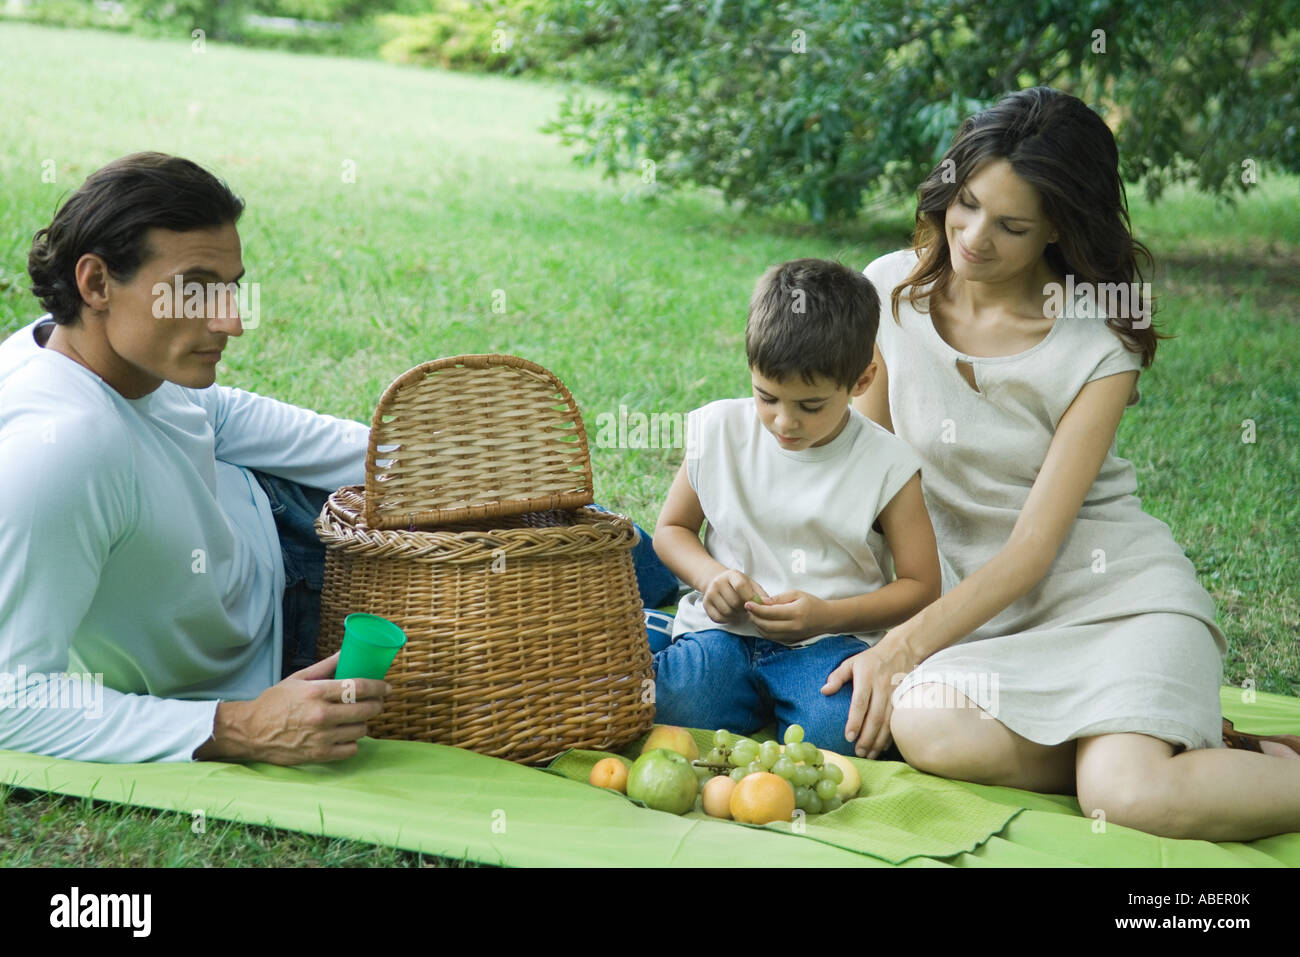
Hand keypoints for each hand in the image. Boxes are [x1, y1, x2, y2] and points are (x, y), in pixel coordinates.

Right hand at [195, 652, 390, 764]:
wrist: (251, 731)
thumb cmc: (275, 702)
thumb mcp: (298, 679)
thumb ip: (325, 666)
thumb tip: (346, 652)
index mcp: (316, 692)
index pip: (359, 687)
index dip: (378, 686)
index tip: (386, 687)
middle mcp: (321, 714)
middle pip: (366, 709)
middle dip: (377, 704)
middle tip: (377, 702)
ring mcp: (321, 736)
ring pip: (361, 730)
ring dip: (364, 723)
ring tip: (357, 718)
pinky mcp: (319, 754)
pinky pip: (351, 749)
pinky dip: (353, 742)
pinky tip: (347, 735)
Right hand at [703, 569, 769, 625]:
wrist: (717, 581)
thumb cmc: (738, 585)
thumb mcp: (750, 583)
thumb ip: (760, 594)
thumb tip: (768, 605)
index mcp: (732, 575)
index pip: (740, 586)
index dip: (750, 598)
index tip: (755, 604)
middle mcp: (718, 582)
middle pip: (734, 602)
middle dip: (744, 609)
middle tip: (747, 608)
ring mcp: (710, 593)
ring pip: (727, 612)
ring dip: (736, 615)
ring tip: (739, 610)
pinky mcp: (705, 604)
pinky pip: (718, 618)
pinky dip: (727, 619)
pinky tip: (731, 613)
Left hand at [744, 590, 828, 643]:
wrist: (827, 618)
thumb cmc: (812, 603)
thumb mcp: (797, 594)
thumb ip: (778, 598)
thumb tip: (762, 601)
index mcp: (795, 613)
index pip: (770, 613)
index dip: (756, 609)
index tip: (747, 603)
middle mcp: (793, 627)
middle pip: (766, 625)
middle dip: (754, 617)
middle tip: (749, 609)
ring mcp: (792, 636)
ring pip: (768, 634)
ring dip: (758, 625)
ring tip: (754, 615)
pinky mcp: (791, 641)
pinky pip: (773, 638)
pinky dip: (764, 631)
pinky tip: (762, 623)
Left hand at [821, 627, 919, 758]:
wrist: (901, 650)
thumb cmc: (871, 659)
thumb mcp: (851, 662)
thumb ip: (837, 676)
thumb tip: (824, 691)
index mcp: (867, 677)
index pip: (860, 703)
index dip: (855, 721)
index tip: (848, 737)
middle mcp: (882, 687)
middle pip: (875, 717)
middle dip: (867, 737)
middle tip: (859, 752)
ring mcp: (895, 694)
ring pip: (888, 722)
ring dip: (879, 741)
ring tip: (870, 755)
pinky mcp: (904, 700)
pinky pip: (897, 722)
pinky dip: (890, 736)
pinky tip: (883, 747)